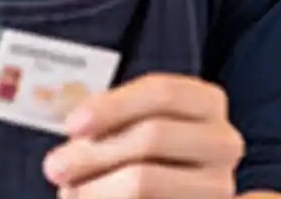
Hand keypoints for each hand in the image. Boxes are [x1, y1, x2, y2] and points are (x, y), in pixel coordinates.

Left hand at [42, 74, 244, 198]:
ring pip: (145, 180)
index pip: (162, 92)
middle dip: (95, 152)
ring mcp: (221, 185)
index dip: (113, 106)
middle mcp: (225, 142)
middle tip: (55, 166)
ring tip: (69, 191)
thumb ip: (103, 126)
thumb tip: (63, 158)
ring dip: (96, 187)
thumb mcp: (125, 127)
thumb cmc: (134, 153)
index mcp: (207, 102)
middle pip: (153, 136)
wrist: (160, 194)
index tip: (72, 125)